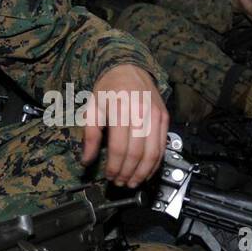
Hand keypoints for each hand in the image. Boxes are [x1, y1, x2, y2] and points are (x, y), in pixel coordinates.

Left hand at [80, 65, 168, 187]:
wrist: (128, 68)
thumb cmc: (108, 89)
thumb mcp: (92, 108)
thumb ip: (89, 136)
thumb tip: (86, 160)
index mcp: (120, 110)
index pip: (120, 148)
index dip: (115, 167)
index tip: (109, 176)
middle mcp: (141, 112)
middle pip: (137, 153)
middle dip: (128, 173)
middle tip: (120, 183)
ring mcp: (156, 115)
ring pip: (153, 153)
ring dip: (143, 172)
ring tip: (133, 182)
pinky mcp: (165, 118)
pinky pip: (163, 146)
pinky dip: (155, 163)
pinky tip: (147, 172)